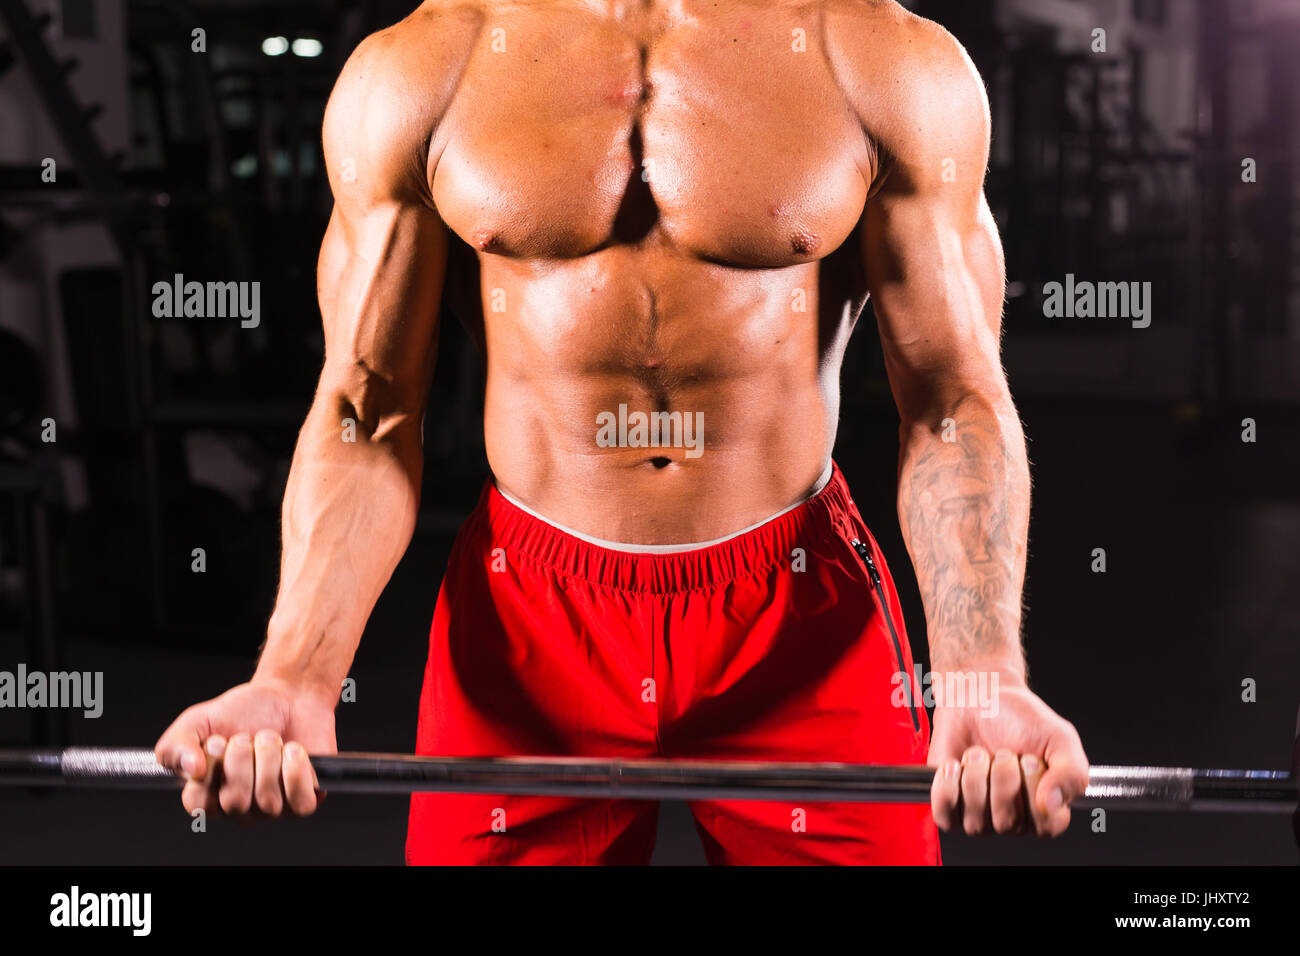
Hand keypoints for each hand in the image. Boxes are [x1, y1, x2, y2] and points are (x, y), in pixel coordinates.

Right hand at [155, 677, 336, 820]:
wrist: (288, 696)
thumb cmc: (242, 712)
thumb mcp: (197, 720)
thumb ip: (178, 745)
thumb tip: (191, 769)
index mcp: (208, 793)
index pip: (198, 804)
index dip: (210, 768)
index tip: (219, 740)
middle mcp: (239, 808)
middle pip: (235, 802)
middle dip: (243, 758)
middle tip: (247, 736)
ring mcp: (271, 808)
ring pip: (268, 801)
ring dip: (271, 756)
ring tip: (272, 739)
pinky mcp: (303, 800)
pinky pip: (300, 802)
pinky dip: (297, 770)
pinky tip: (294, 751)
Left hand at [927, 671, 1087, 836]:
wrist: (980, 697)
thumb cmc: (1021, 719)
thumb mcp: (1061, 738)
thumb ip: (1071, 773)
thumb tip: (1052, 805)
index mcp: (1047, 808)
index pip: (1046, 826)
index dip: (1035, 791)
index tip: (1030, 759)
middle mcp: (1014, 818)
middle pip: (1006, 823)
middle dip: (1002, 777)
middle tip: (1003, 752)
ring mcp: (980, 815)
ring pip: (975, 821)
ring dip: (975, 776)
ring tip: (979, 753)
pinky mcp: (949, 806)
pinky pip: (945, 817)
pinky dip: (947, 786)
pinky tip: (955, 765)